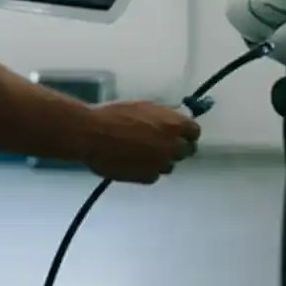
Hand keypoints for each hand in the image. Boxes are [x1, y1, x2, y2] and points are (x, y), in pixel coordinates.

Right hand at [76, 101, 201, 184]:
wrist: (91, 134)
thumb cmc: (114, 115)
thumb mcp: (143, 107)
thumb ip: (163, 117)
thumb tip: (172, 122)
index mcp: (174, 124)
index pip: (194, 132)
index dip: (186, 133)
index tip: (179, 134)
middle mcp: (173, 145)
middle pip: (186, 151)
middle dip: (176, 148)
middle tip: (160, 145)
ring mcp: (161, 163)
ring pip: (169, 165)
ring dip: (160, 160)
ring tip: (140, 154)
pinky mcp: (147, 178)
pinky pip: (153, 175)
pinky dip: (146, 170)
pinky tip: (131, 162)